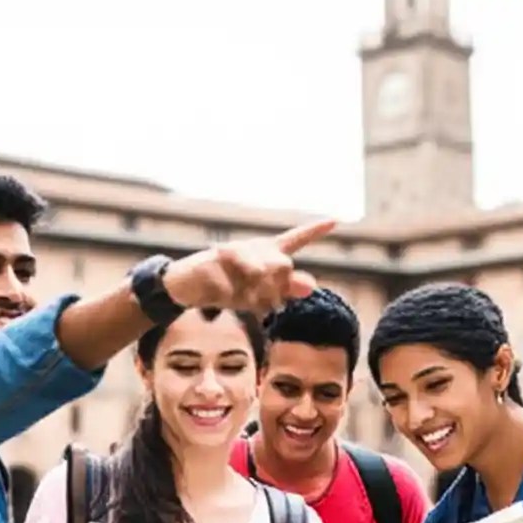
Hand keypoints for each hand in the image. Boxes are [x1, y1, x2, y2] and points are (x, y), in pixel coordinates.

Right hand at [162, 219, 335, 313]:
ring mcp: (233, 252)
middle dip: (276, 288)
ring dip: (255, 296)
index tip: (336, 220)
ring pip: (260, 274)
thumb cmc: (227, 286)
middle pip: (283, 264)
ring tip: (243, 301)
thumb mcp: (257, 294)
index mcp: (266, 252)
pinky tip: (222, 297)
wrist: (186, 285)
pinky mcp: (214, 261)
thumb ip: (286, 290)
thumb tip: (312, 286)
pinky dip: (230, 298)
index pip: (295, 239)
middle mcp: (253, 247)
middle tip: (261, 302)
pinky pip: (233, 287)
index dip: (315, 231)